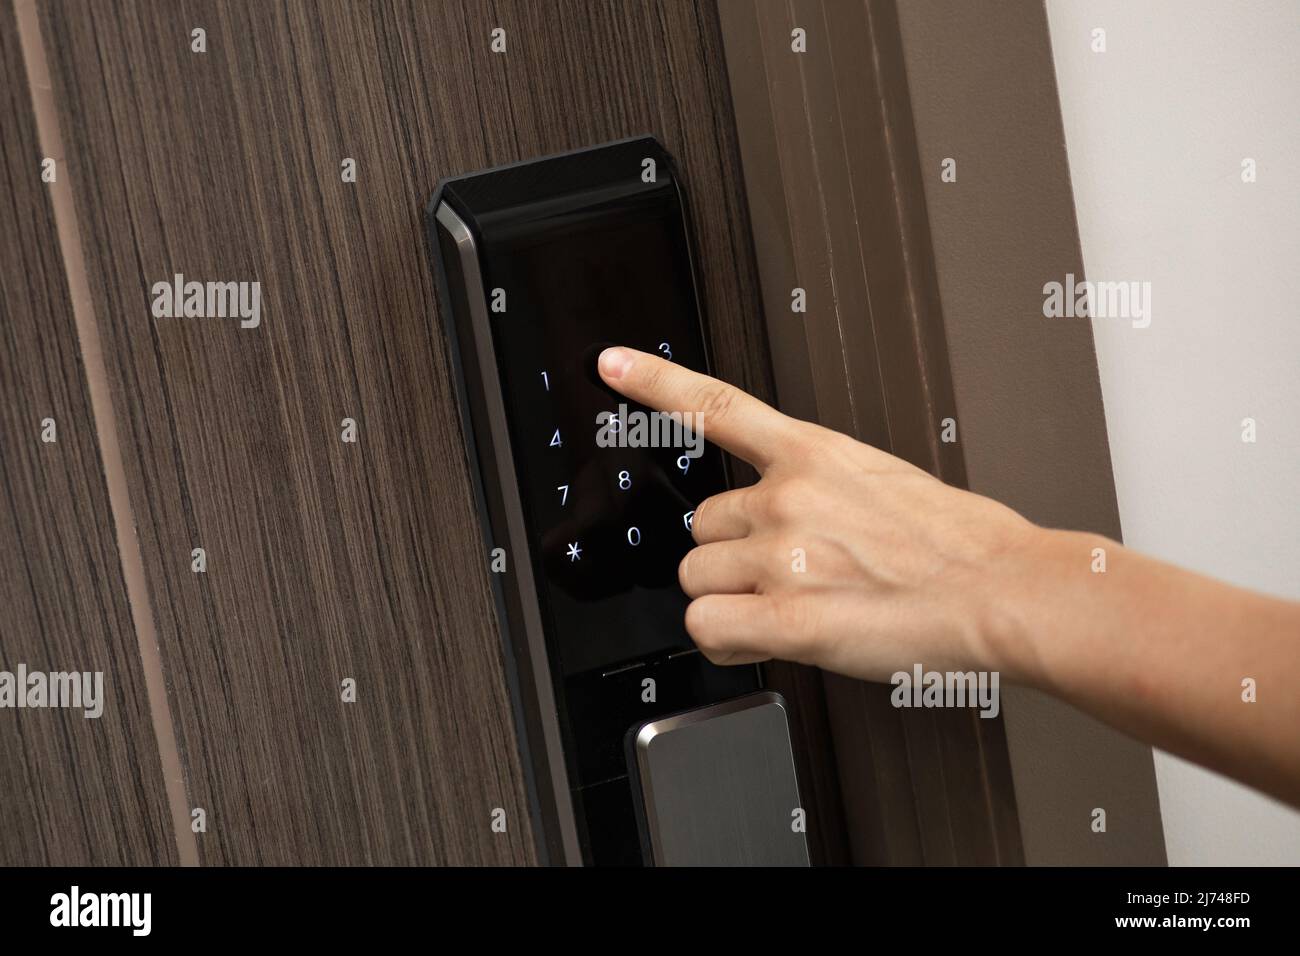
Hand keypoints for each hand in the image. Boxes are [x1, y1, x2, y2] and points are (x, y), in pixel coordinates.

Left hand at [597, 346, 1039, 680]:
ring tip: (791, 609)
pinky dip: (727, 642)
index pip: (716, 407)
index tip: (612, 366)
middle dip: (731, 557)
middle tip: (787, 576)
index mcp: (814, 454)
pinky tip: (764, 640)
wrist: (1006, 590)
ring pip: (698, 581)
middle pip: (699, 529)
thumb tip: (779, 516)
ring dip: (731, 601)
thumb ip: (817, 488)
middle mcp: (788, 496)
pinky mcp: (789, 617)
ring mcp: (784, 555)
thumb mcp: (883, 481)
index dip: (655, 383)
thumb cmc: (960, 545)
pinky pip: (707, 628)